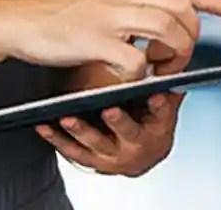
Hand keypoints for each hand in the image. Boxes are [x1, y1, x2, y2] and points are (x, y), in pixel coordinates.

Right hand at [0, 0, 220, 79]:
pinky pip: (136, 59)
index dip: (211, 0)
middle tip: (178, 59)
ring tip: (160, 70)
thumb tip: (159, 19)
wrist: (14, 20)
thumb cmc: (54, 16)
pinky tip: (133, 79)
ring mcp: (110, 14)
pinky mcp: (94, 39)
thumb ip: (128, 3)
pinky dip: (143, 74)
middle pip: (182, 8)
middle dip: (191, 37)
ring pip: (167, 29)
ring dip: (174, 55)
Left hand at [37, 91, 182, 176]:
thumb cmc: (148, 124)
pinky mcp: (90, 159)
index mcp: (156, 129)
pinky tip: (44, 124)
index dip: (159, 107)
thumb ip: (167, 88)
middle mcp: (135, 145)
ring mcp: (111, 154)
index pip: (161, 117)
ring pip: (96, 144)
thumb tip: (176, 61)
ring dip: (82, 130)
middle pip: (128, 133)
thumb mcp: (163, 109)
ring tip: (68, 116)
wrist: (138, 157)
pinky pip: (71, 150)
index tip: (155, 95)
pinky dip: (56, 138)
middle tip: (109, 109)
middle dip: (119, 122)